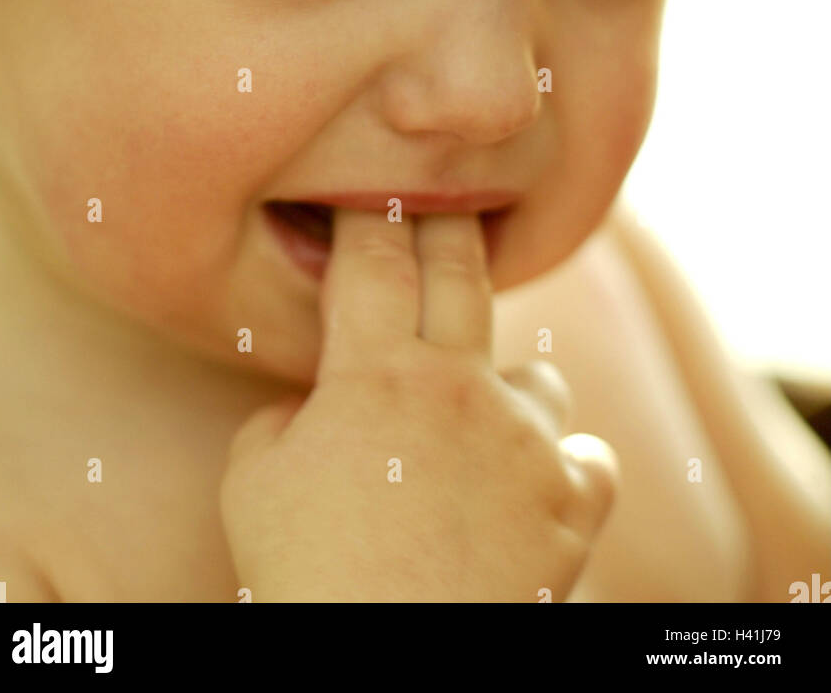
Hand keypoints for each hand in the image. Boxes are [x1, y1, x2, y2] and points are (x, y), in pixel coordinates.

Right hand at [219, 209, 619, 601]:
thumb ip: (285, 417)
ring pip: (537, 376)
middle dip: (449, 224)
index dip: (368, 214)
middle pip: (461, 271)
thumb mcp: (251, 483)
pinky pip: (587, 459)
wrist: (391, 665)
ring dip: (512, 392)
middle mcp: (459, 388)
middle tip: (445, 204)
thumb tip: (318, 403)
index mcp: (374, 375)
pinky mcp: (573, 501)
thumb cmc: (307, 577)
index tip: (368, 192)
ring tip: (483, 430)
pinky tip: (533, 495)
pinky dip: (564, 473)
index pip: (373, 257)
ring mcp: (525, 442)